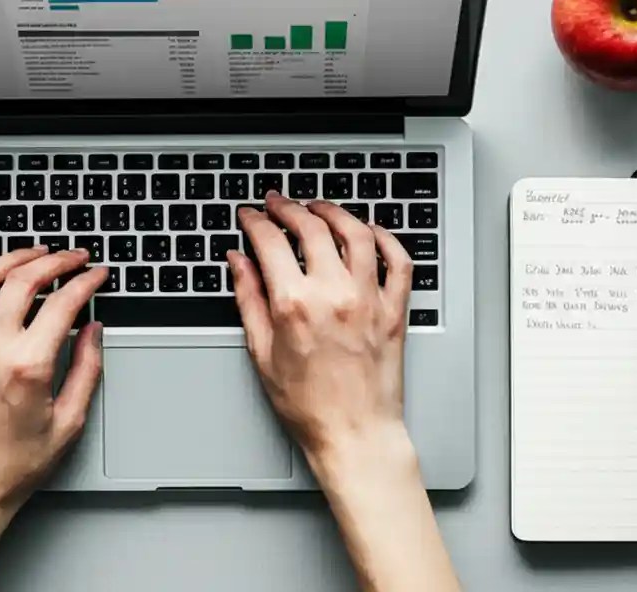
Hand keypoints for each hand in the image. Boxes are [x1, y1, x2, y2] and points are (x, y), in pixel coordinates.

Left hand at [0, 247, 105, 591]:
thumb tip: (93, 333)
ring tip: (29, 255)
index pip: (63, 303)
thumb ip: (86, 370)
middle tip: (71, 259)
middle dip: (55, 261)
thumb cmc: (11, 467)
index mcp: (27, 366)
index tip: (95, 276)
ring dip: (8, 259)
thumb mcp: (69, 422)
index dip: (86, 282)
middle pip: (23, 280)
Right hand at [230, 192, 458, 591]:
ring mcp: (368, 299)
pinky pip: (397, 260)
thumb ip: (249, 299)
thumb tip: (238, 263)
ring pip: (356, 233)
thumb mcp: (262, 353)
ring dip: (335, 212)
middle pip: (311, 228)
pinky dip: (385, 238)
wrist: (355, 434)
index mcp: (295, 305)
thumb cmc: (309, 406)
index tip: (250, 216)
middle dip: (289, 207)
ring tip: (320, 208)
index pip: (270, 242)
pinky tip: (370, 232)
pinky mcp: (394, 309)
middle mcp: (334, 294)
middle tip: (278, 204)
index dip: (255, 221)